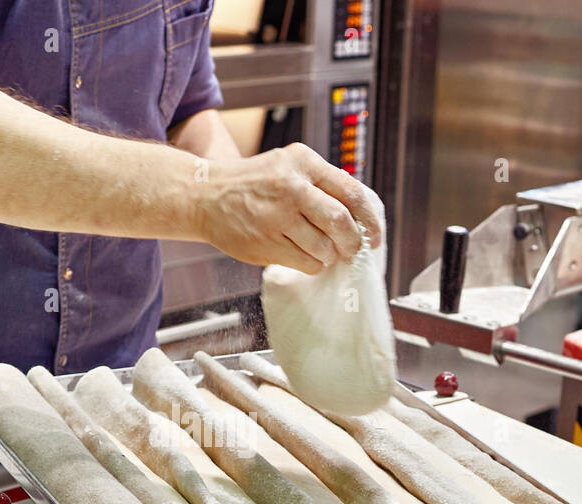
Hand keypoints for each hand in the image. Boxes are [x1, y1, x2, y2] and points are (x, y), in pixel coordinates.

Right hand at [194, 143, 383, 274]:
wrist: (206, 196)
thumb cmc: (253, 183)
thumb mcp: (288, 165)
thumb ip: (322, 182)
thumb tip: (361, 211)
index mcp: (303, 163)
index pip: (351, 192)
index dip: (370, 219)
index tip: (375, 234)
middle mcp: (291, 187)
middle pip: (341, 223)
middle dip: (352, 242)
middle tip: (351, 249)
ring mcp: (276, 217)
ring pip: (324, 247)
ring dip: (329, 255)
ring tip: (322, 250)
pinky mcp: (265, 243)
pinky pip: (306, 263)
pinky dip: (313, 264)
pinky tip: (304, 255)